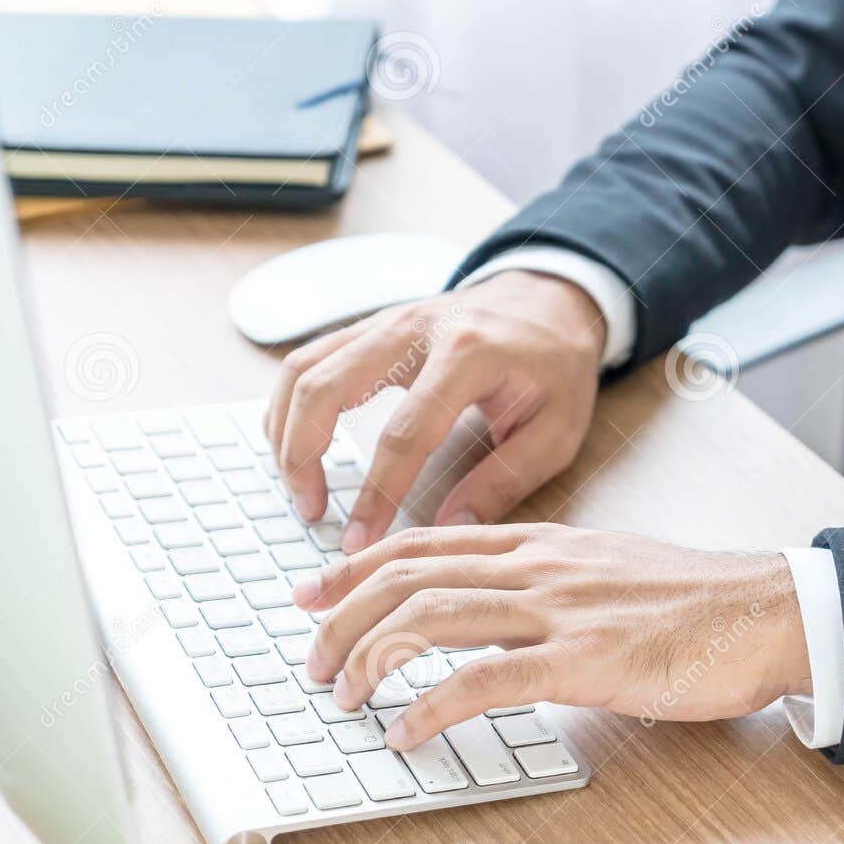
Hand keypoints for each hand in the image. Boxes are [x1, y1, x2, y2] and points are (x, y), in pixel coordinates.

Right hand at [263, 271, 606, 553]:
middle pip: (325, 386)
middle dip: (304, 456)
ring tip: (298, 489)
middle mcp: (414, 328)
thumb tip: (447, 530)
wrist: (553, 300)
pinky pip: (309, 360)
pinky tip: (294, 447)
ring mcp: (385, 321)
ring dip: (285, 431)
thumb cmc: (557, 366)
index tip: (358, 542)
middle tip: (310, 513)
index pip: (403, 434)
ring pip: (303, 367)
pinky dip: (289, 405)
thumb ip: (504, 482)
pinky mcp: (371, 327)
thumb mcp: (555, 431)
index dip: (375, 494)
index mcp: (467, 354)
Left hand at [292, 524, 813, 749]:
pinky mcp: (584, 662)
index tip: (311, 591)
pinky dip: (429, 707)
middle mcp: (537, 567)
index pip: (424, 542)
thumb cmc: (692, 600)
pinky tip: (406, 731)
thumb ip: (542, 578)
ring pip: (430, 618)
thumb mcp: (603, 569)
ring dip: (369, 658)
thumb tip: (488, 603)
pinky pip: (483, 681)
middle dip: (343, 616)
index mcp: (540, 542)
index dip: (355, 565)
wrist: (766, 610)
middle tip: (311, 657)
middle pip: (409, 576)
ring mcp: (558, 612)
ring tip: (342, 695)